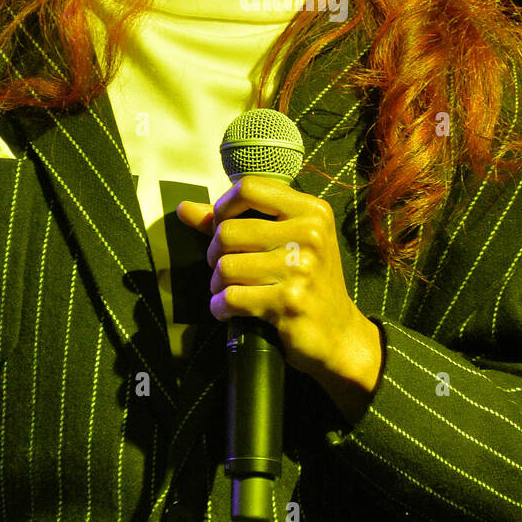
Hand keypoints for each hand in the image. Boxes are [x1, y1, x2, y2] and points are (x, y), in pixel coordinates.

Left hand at [176, 176, 382, 422]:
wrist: (338, 333)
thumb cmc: (305, 281)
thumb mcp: (283, 242)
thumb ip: (234, 221)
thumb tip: (183, 208)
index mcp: (311, 210)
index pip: (249, 188)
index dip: (223, 206)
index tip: (222, 226)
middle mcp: (310, 233)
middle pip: (229, 230)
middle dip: (214, 254)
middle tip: (224, 268)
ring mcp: (301, 268)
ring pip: (226, 266)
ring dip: (217, 284)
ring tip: (227, 291)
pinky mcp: (290, 302)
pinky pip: (231, 298)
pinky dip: (220, 307)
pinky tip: (228, 310)